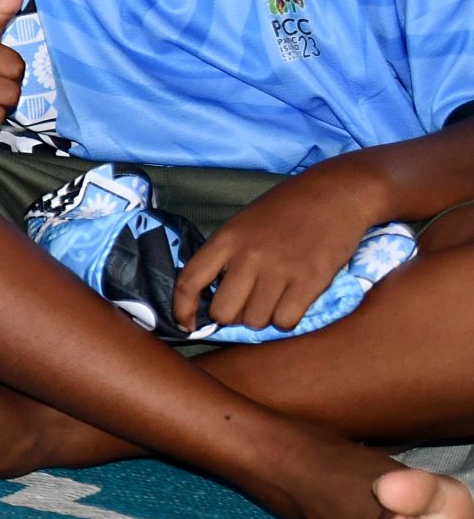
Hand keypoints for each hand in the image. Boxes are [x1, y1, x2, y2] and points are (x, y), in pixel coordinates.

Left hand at [174, 159, 390, 332]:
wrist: (337, 193)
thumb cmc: (288, 208)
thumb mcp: (244, 224)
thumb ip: (226, 255)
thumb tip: (212, 294)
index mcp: (226, 239)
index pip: (189, 281)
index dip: (181, 309)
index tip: (186, 325)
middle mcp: (248, 256)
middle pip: (223, 313)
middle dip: (232, 316)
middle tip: (247, 304)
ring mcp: (280, 269)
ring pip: (255, 321)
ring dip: (263, 317)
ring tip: (274, 298)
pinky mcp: (311, 280)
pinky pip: (286, 321)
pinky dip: (287, 319)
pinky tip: (293, 302)